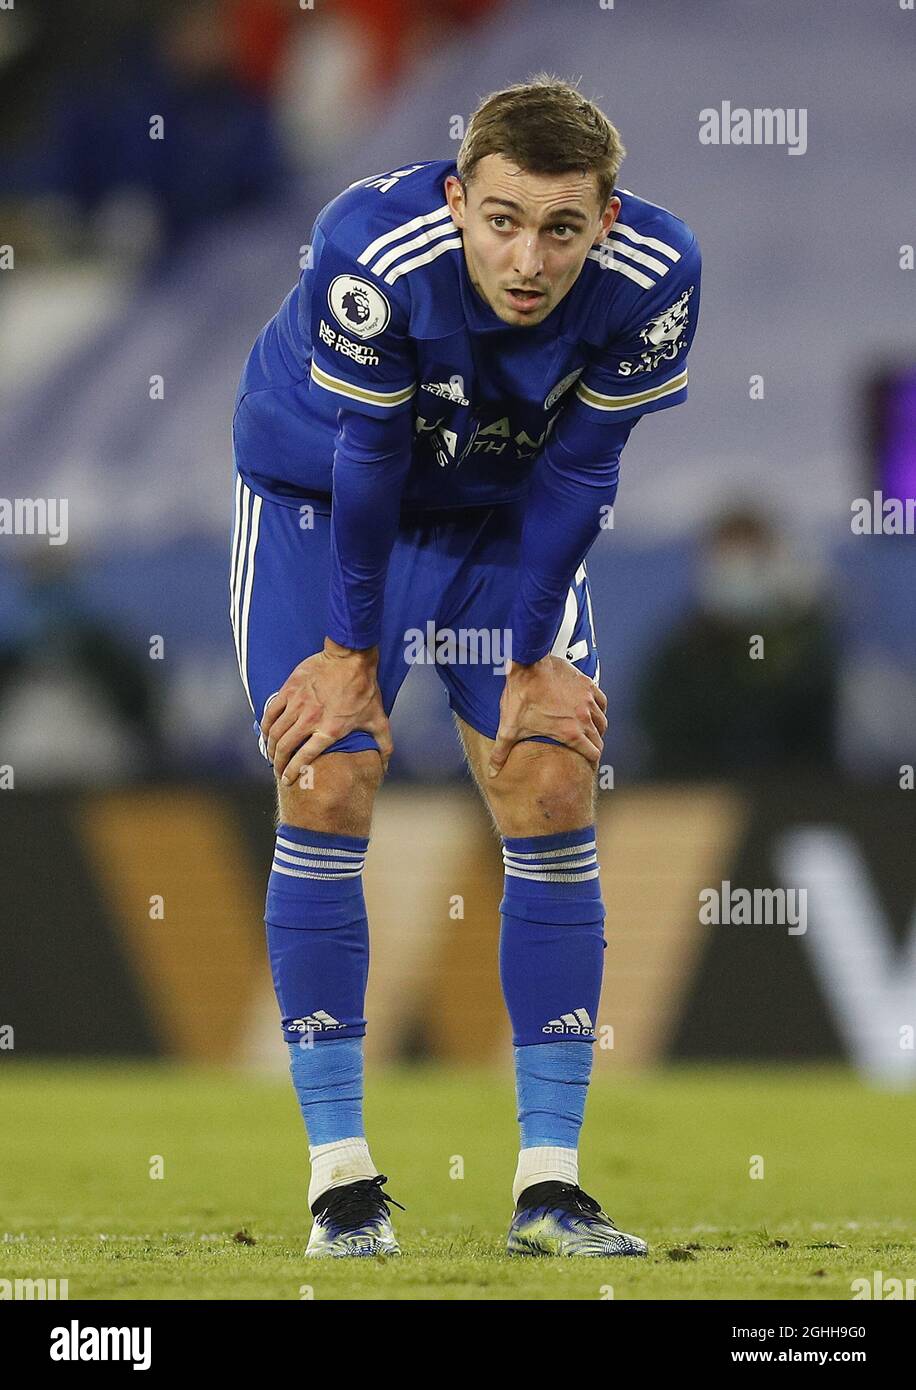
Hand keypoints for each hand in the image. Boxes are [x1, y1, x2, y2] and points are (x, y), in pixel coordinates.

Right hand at [260, 639, 391, 784]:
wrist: (351, 658)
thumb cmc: (365, 689)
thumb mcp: (378, 719)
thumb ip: (383, 745)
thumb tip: (386, 767)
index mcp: (330, 730)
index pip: (304, 757)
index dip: (292, 771)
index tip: (286, 779)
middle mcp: (311, 719)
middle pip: (285, 747)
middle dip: (277, 763)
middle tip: (277, 770)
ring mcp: (298, 704)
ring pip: (275, 731)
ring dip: (270, 746)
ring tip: (271, 754)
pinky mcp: (289, 690)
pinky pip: (271, 712)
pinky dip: (265, 726)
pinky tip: (266, 733)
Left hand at [488, 654, 607, 777]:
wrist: (528, 665)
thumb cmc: (521, 696)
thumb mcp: (509, 728)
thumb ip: (501, 752)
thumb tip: (492, 771)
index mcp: (570, 733)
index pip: (593, 753)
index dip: (591, 761)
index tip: (588, 763)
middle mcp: (584, 718)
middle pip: (599, 739)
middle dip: (594, 747)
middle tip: (587, 750)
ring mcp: (588, 700)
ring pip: (602, 722)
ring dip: (597, 729)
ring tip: (589, 732)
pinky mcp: (588, 685)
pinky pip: (602, 702)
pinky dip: (599, 709)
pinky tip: (591, 710)